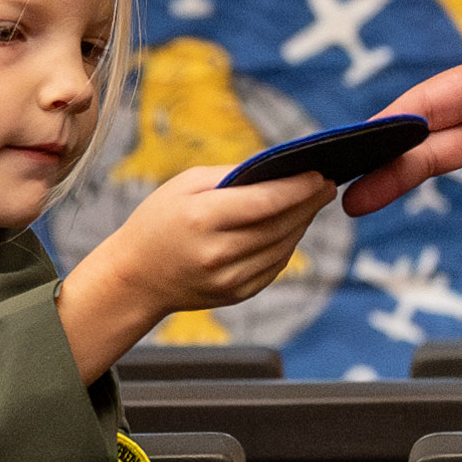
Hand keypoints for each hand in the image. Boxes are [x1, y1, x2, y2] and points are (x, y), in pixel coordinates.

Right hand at [55, 166, 330, 380]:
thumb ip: (232, 175)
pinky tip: (291, 226)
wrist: (135, 278)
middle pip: (279, 225)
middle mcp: (217, 253)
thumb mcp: (185, 185)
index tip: (319, 174)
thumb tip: (277, 167)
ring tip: (312, 201)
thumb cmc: (159, 221)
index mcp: (202, 219)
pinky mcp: (236, 294)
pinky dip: (287, 244)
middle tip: (326, 184)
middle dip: (308, 203)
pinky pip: (275, 266)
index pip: (264, 203)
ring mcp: (228, 279)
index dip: (297, 189)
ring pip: (283, 247)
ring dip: (302, 223)